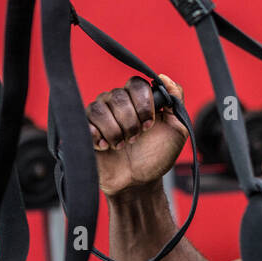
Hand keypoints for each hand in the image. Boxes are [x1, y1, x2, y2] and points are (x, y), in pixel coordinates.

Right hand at [85, 75, 189, 197]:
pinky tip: (105, 147)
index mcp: (138, 100)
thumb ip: (176, 100)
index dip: (143, 104)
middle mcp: (117, 103)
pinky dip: (97, 136)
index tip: (150, 125)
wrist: (139, 183)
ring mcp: (100, 116)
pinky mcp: (85, 129)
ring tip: (121, 146)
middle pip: (117, 95)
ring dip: (115, 131)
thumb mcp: (177, 129)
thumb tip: (164, 77)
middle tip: (136, 139)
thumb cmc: (156, 157)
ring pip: (100, 108)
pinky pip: (84, 121)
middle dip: (131, 122)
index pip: (136, 84)